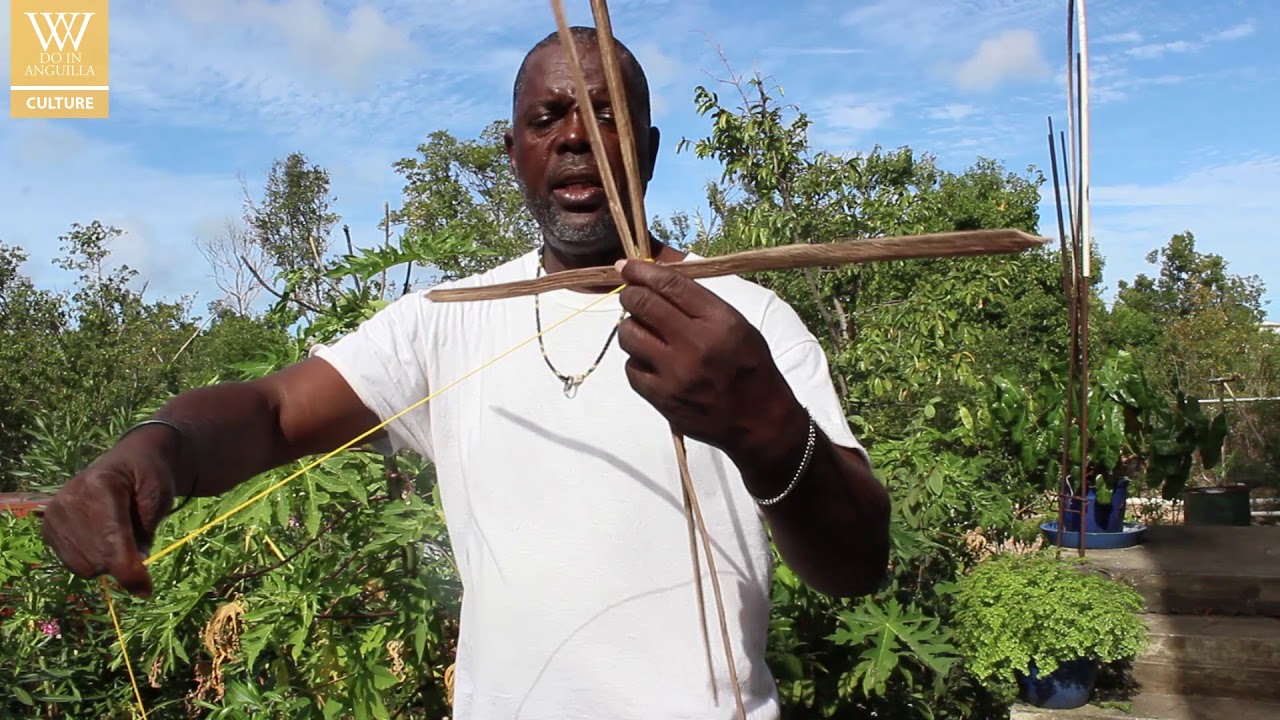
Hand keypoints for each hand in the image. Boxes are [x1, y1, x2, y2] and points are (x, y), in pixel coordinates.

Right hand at [39, 425, 181, 597]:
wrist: (128, 463)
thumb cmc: (149, 478)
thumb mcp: (160, 497)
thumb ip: (146, 532)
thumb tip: (133, 568)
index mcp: (100, 485)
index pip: (112, 539)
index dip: (129, 570)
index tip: (146, 590)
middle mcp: (68, 500)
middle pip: (98, 559)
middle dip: (125, 562)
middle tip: (140, 541)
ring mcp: (53, 515)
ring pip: (85, 567)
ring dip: (109, 562)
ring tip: (119, 534)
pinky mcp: (48, 530)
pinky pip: (73, 565)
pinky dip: (94, 561)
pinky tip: (102, 539)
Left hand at [615, 259, 807, 459]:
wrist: (759, 420)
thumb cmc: (750, 367)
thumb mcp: (737, 325)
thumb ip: (699, 303)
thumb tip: (655, 280)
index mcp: (719, 321)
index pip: (670, 285)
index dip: (642, 271)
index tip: (627, 266)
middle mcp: (696, 344)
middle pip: (642, 305)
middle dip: (630, 295)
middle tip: (631, 297)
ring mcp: (675, 373)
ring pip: (629, 335)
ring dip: (631, 327)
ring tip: (645, 332)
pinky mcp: (661, 397)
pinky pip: (631, 367)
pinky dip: (637, 360)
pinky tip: (652, 362)